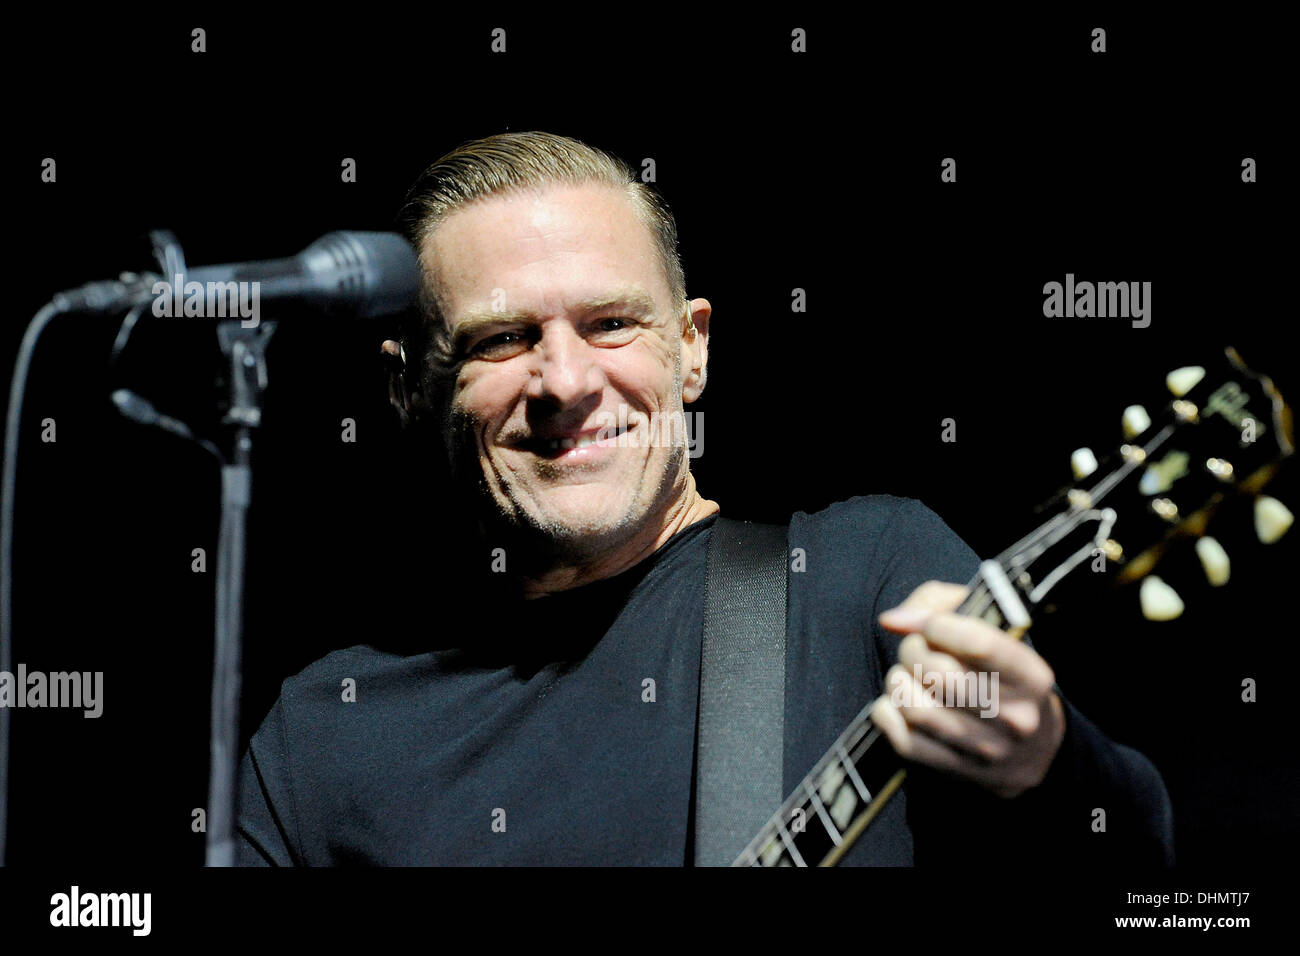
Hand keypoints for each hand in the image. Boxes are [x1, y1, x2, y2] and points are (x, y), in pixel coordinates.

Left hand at [869, 581, 1065, 797]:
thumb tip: (893, 620)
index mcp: (1032, 676)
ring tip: (903, 675)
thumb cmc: (1001, 673)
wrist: (1035, 749)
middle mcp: (1016, 717)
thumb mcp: (992, 629)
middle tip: (913, 649)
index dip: (938, 626)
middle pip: (939, 675)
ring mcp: (989, 750)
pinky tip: (896, 703)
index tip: (931, 626)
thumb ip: (942, 605)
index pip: (979, 643)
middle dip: (912, 652)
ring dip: (897, 683)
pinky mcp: (961, 772)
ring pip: (917, 709)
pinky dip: (888, 715)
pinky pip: (906, 742)